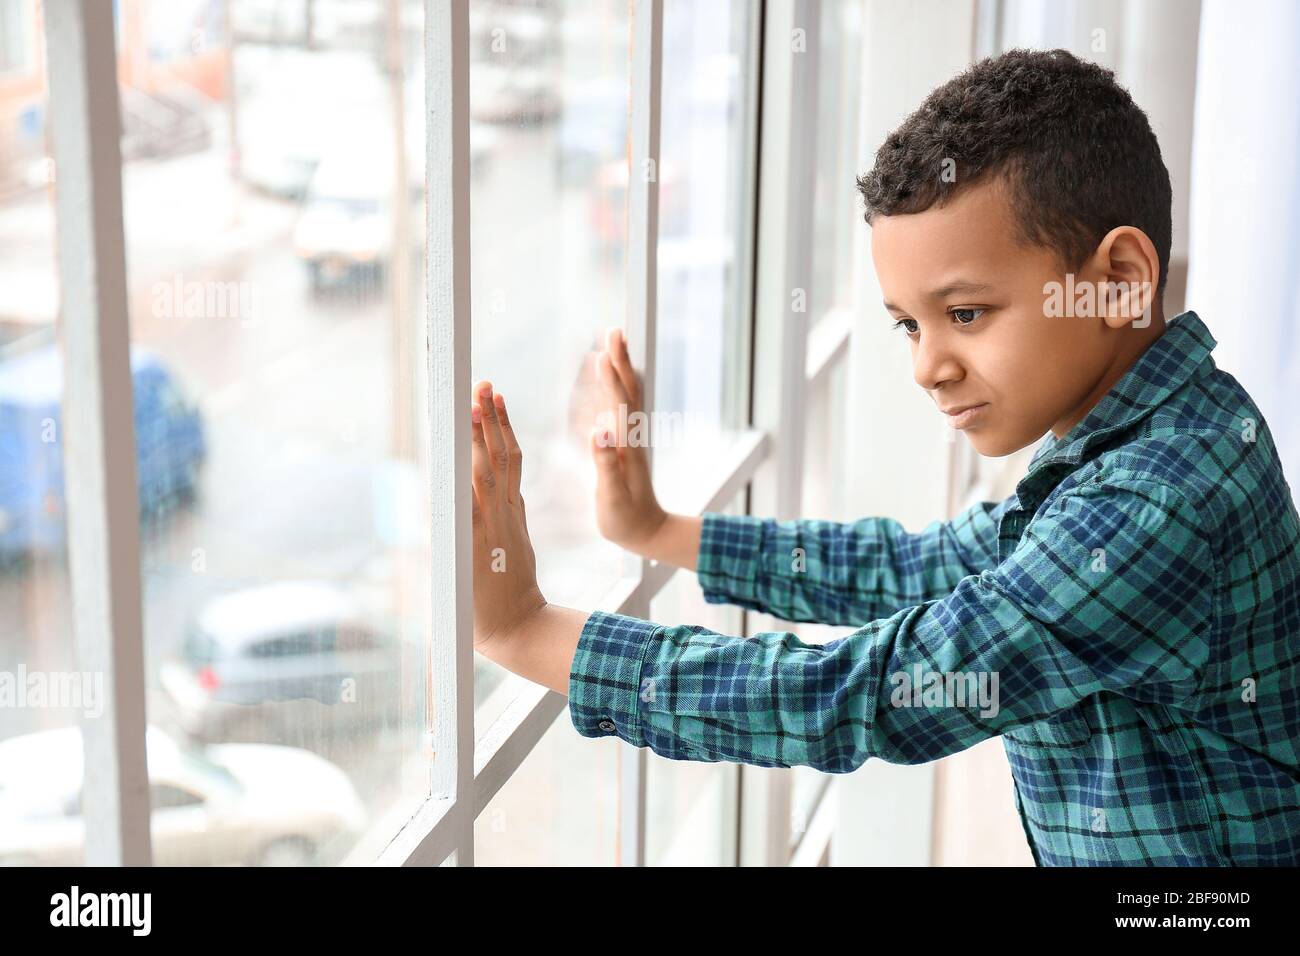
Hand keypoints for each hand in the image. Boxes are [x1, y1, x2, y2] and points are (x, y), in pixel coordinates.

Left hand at [470, 381, 545, 651]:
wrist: (519, 627)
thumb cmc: (512, 593)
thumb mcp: (516, 545)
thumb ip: (511, 517)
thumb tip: (507, 495)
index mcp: (512, 510)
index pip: (509, 457)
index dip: (503, 426)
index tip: (496, 399)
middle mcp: (502, 511)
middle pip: (497, 454)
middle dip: (489, 418)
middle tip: (484, 386)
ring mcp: (489, 524)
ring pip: (484, 469)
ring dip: (479, 436)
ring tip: (476, 403)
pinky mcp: (475, 542)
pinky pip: (467, 500)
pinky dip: (462, 473)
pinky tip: (454, 450)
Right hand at [590, 328, 667, 552]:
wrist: (648, 532)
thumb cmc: (626, 520)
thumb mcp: (613, 497)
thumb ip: (606, 464)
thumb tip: (600, 431)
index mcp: (626, 447)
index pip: (618, 406)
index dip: (610, 379)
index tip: (602, 353)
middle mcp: (630, 438)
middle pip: (626, 391)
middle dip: (619, 361)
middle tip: (614, 331)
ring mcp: (628, 440)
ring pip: (623, 397)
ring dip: (617, 370)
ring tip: (609, 345)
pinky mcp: (623, 446)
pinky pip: (616, 411)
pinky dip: (609, 390)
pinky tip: (603, 381)